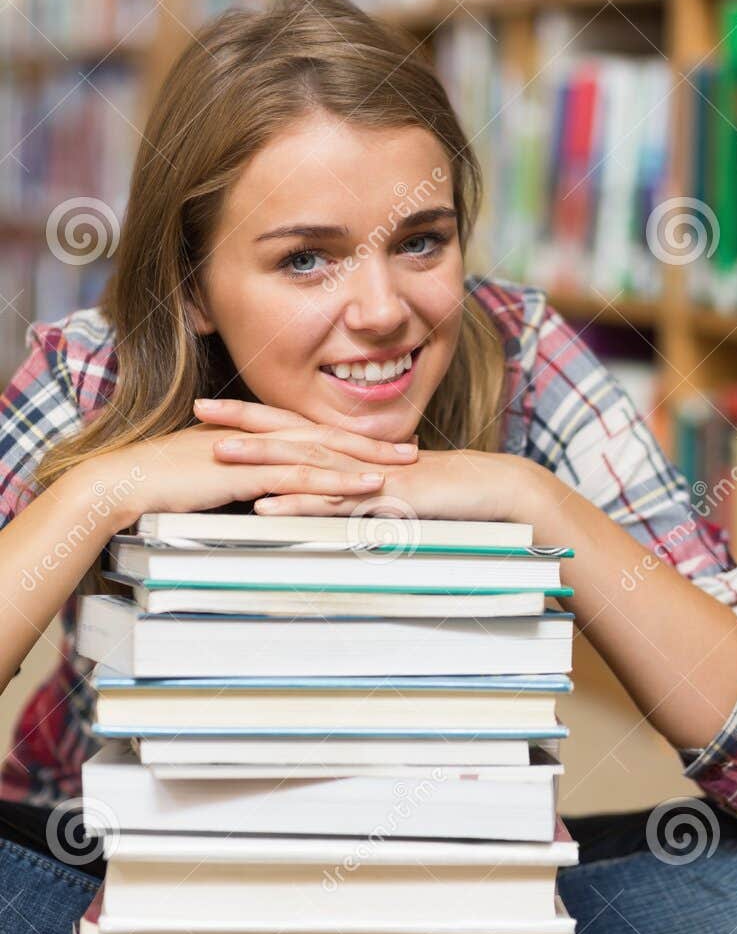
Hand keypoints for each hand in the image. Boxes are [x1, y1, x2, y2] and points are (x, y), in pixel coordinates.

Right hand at [84, 401, 416, 531]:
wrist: (126, 482)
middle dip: (371, 446)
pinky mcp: (251, 472)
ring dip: (366, 461)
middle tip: (412, 450)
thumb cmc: (159, 485)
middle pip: (327, 439)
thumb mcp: (208, 482)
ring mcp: (257, 452)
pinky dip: (338, 482)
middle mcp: (261, 437)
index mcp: (253, 436)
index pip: (310, 435)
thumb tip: (257, 498)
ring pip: (324, 455)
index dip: (348, 441)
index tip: (380, 448)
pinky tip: (366, 488)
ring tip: (405, 467)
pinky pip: (303, 478)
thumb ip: (238, 484)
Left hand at [205, 406, 546, 526]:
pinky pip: (332, 501)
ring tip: (219, 454)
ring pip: (306, 461)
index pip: (295, 425)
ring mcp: (367, 473)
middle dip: (244, 420)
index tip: (214, 407)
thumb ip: (354, 491)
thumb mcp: (390, 489)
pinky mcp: (382, 496)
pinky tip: (265, 507)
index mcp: (353, 449)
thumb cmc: (445, 493)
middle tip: (198, 411)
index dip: (255, 414)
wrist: (491, 490)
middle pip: (291, 431)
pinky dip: (298, 504)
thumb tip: (323, 501)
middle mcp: (354, 453)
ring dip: (262, 457)